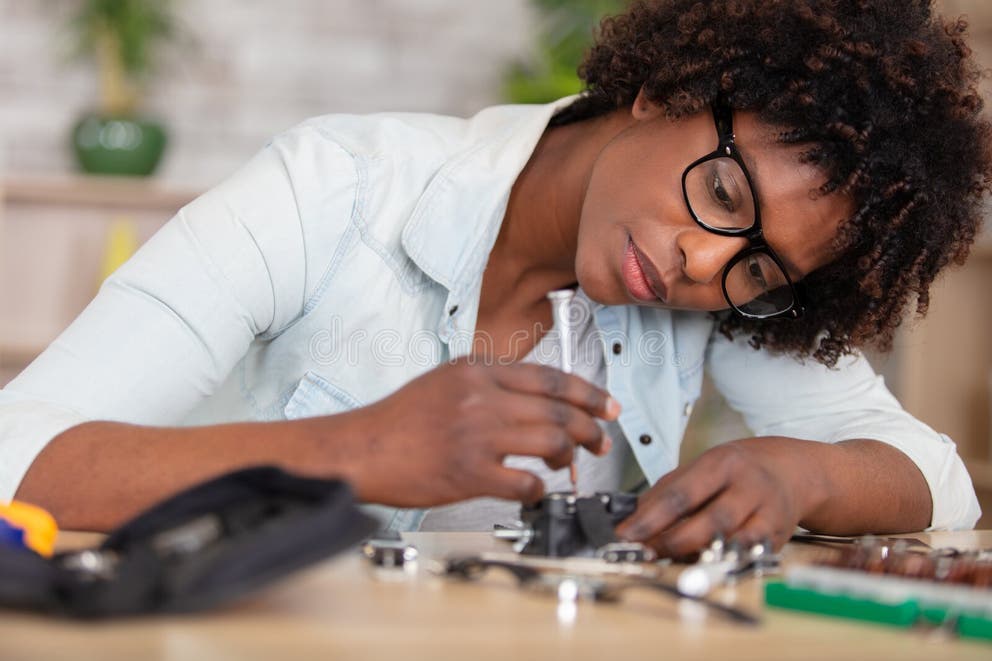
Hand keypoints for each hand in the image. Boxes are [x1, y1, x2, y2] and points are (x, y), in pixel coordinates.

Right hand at [345, 358, 620, 507]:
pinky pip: (525, 482)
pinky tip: (534, 488)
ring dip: (569, 455)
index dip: (587, 393)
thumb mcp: (446, 380)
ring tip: (568, 463)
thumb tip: (537, 400)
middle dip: (590, 427)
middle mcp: (481, 396)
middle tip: (601, 440)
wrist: (362, 448)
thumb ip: (490, 382)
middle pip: (558, 409)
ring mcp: (476, 434)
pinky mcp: (469, 472)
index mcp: (478, 370)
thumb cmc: (400, 420)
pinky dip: (538, 488)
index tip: (607, 406)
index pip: (549, 377)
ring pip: (551, 441)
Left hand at [615, 437, 823, 557]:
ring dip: (698, 556)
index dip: (651, 518)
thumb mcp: (698, 470)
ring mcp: (766, 512)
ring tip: (669, 563)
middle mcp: (747, 486)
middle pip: (710, 520)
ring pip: (732, 541)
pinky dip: (724, 562)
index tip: (626, 535)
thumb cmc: (734, 472)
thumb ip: (664, 494)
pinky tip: (704, 565)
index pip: (681, 493)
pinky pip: (748, 555)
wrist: (787, 471)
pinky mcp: (778, 536)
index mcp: (720, 464)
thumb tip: (631, 522)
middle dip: (673, 541)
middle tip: (645, 553)